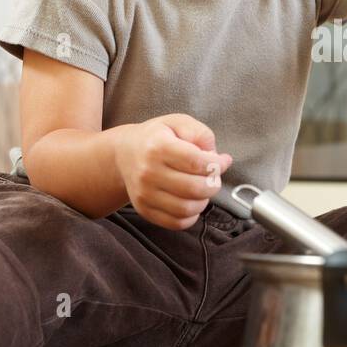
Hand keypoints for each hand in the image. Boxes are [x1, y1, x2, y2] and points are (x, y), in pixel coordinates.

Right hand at [113, 113, 232, 229]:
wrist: (125, 154)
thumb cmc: (157, 138)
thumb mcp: (178, 122)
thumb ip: (201, 134)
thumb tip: (219, 159)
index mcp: (158, 146)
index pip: (196, 162)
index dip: (216, 164)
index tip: (221, 162)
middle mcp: (148, 172)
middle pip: (194, 188)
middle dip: (213, 184)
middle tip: (213, 177)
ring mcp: (144, 193)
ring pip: (187, 209)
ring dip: (204, 201)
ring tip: (202, 189)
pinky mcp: (144, 209)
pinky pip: (176, 223)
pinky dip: (191, 216)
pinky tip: (191, 201)